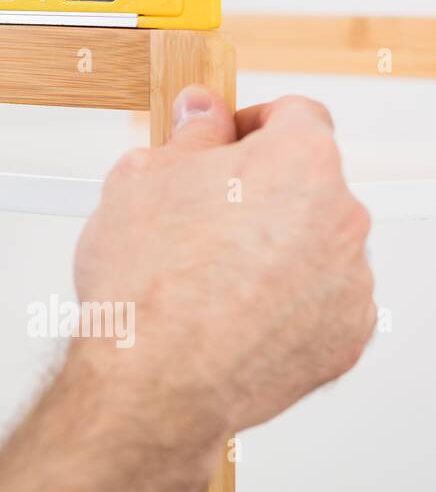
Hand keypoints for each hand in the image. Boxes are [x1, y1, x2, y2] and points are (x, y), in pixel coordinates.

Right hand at [0, 87, 375, 491]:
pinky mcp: (344, 337)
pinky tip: (228, 311)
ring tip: (206, 273)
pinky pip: (317, 302)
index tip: (224, 140)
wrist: (153, 378)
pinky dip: (283, 301)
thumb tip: (201, 113)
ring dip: (272, 248)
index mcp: (300, 161)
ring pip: (312, 245)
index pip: (296, 113)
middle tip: (198, 212)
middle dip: (258, 191)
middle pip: (306, 183)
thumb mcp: (142, 176)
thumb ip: (188, 134)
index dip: (250, 123)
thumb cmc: (147, 283)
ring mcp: (349, 282)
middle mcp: (340, 217)